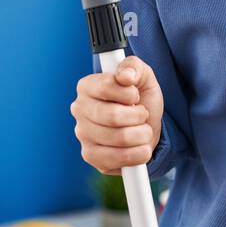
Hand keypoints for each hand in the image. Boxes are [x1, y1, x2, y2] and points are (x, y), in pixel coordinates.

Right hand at [71, 55, 164, 175]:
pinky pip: (116, 159)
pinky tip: (141, 148)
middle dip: (139, 117)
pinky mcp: (91, 156)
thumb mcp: (142, 76)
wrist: (146, 125)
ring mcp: (83, 134)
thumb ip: (133, 67)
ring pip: (119, 138)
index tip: (136, 96)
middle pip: (113, 116)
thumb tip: (125, 76)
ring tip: (144, 131)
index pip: (108, 87)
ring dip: (142, 135)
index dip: (130, 93)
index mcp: (87, 86)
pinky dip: (137, 155)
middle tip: (143, 115)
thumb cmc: (140, 97)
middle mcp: (79, 110)